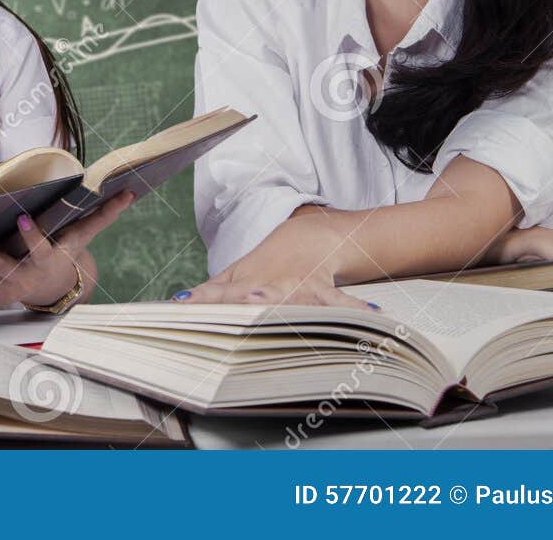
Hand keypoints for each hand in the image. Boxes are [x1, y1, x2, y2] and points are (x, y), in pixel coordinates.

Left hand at [0, 191, 134, 308]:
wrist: (55, 289)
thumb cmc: (66, 255)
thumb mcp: (82, 237)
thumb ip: (101, 216)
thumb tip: (128, 193)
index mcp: (48, 260)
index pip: (41, 248)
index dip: (32, 236)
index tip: (22, 219)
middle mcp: (28, 278)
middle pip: (3, 268)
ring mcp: (10, 290)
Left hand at [178, 214, 374, 309]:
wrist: (312, 237)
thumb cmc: (271, 263)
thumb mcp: (239, 274)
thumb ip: (212, 292)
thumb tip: (177, 305)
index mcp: (244, 284)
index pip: (217, 293)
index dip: (200, 299)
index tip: (181, 305)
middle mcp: (269, 287)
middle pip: (254, 299)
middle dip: (245, 305)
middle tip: (238, 307)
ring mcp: (298, 288)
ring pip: (295, 300)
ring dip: (292, 307)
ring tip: (287, 308)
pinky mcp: (325, 289)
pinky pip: (342, 302)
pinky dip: (356, 309)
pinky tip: (374, 315)